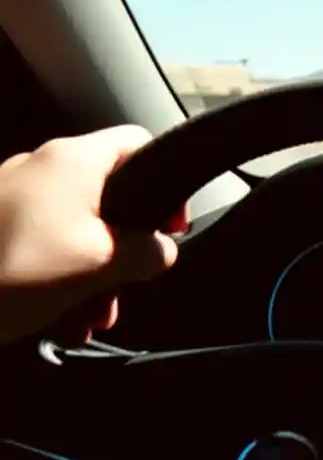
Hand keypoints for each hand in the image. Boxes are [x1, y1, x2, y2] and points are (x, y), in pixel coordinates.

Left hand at [0, 125, 181, 345]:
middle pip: (108, 195)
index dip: (167, 186)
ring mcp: (11, 192)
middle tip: (123, 290)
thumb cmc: (14, 272)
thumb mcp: (102, 266)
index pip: (140, 143)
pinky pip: (41, 241)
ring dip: (91, 273)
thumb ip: (148, 253)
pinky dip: (57, 274)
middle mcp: (41, 166)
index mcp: (74, 160)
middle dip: (123, 249)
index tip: (170, 231)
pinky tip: (54, 317)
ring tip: (86, 316)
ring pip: (75, 226)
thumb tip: (161, 251)